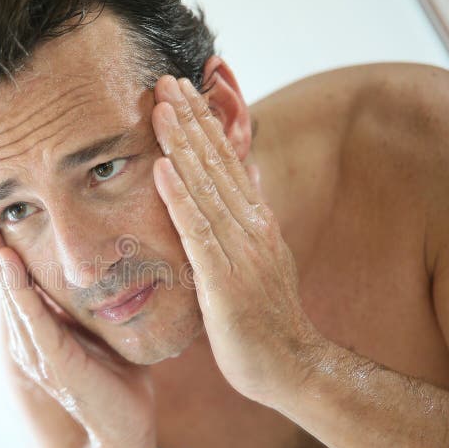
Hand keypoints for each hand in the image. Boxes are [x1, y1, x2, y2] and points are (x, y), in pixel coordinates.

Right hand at [0, 206, 155, 447]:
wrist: (125, 427)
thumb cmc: (117, 378)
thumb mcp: (98, 329)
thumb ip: (85, 303)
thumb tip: (91, 268)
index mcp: (39, 329)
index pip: (16, 281)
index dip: (0, 247)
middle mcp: (29, 338)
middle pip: (5, 283)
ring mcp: (38, 351)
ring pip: (13, 296)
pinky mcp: (55, 362)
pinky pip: (35, 319)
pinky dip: (20, 290)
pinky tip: (10, 263)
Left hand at [150, 76, 322, 403]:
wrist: (288, 366)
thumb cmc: (265, 317)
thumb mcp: (261, 258)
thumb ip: (250, 220)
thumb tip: (247, 179)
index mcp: (256, 221)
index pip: (228, 163)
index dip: (204, 125)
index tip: (181, 93)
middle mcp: (252, 226)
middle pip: (217, 164)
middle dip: (189, 120)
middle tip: (165, 81)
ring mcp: (241, 251)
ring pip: (206, 188)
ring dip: (181, 145)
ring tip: (160, 108)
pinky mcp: (225, 279)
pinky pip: (199, 231)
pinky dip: (180, 198)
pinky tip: (162, 169)